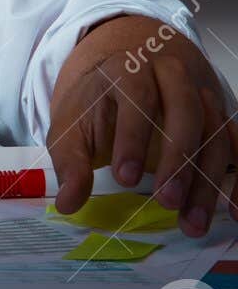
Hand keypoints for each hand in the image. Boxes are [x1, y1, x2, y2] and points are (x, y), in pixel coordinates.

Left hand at [47, 15, 236, 236]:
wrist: (123, 66)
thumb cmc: (96, 101)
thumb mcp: (71, 124)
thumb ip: (71, 162)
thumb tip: (67, 204)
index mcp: (127, 70)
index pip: (136, 96)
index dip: (132, 137)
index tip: (125, 178)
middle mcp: (171, 76)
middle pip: (185, 111)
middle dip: (178, 159)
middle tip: (166, 201)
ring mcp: (201, 94)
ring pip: (215, 132)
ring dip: (207, 180)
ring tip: (192, 221)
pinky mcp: (220, 116)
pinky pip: (237, 144)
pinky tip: (233, 212)